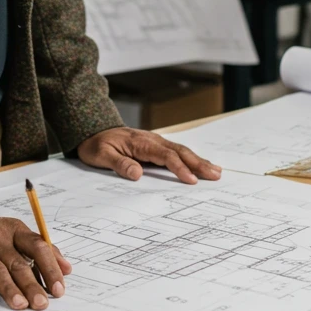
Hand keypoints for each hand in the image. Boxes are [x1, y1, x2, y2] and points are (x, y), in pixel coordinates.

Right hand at [0, 209, 71, 310]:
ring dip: (9, 288)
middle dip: (31, 285)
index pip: (37, 247)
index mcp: (14, 230)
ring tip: (20, 305)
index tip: (58, 289)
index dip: (49, 267)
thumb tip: (66, 269)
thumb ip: (39, 249)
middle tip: (41, 304)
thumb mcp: (14, 232)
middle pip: (18, 262)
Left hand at [77, 127, 221, 184]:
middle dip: (199, 163)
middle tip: (216, 175)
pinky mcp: (155, 146)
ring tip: (216, 170)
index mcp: (141, 143)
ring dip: (199, 161)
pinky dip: (190, 158)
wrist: (93, 130)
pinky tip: (200, 164)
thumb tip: (137, 174)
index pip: (165, 156)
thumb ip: (119, 164)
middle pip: (179, 152)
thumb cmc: (97, 145)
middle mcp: (152, 140)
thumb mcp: (101, 155)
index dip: (180, 168)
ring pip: (181, 151)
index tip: (191, 180)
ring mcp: (155, 142)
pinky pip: (176, 152)